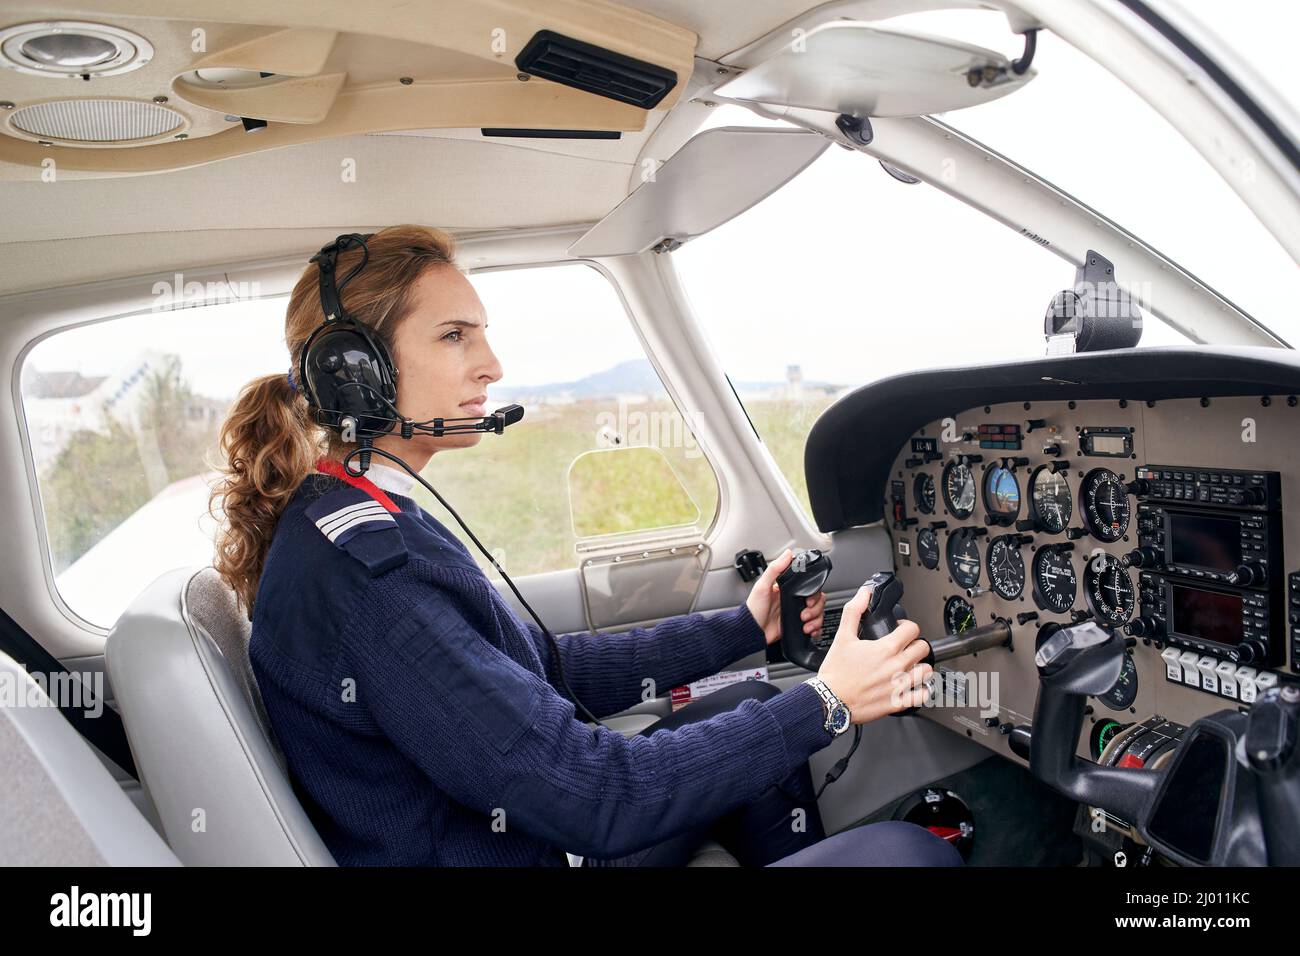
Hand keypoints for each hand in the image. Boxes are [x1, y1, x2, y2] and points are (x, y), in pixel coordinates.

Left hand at [744, 548, 825, 646]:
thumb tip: (787, 554)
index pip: (809, 586)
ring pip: (818, 613)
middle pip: (817, 600)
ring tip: (804, 623)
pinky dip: (815, 629)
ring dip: (815, 620)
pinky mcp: (798, 626)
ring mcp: (797, 613)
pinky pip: (815, 626)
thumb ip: (774, 569)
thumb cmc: (753, 610)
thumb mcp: (762, 586)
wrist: (752, 633)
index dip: (814, 592)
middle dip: (815, 608)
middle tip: (804, 613)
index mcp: (787, 589)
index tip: (809, 599)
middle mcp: (794, 600)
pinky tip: (808, 630)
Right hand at [817, 581, 932, 724]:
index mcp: (886, 648)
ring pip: (926, 671)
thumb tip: (863, 593)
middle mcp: (896, 666)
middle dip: (914, 645)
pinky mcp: (898, 702)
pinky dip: (922, 690)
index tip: (899, 630)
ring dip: (919, 667)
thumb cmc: (835, 672)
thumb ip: (854, 611)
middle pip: (923, 648)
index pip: (913, 629)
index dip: (906, 626)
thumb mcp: (842, 636)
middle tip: (905, 648)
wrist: (829, 700)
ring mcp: (899, 685)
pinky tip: (913, 687)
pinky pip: (923, 695)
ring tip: (909, 667)